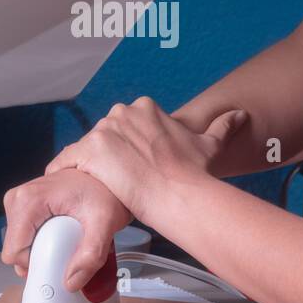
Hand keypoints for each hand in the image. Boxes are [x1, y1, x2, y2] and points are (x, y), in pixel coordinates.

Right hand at [1, 167, 132, 291]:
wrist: (108, 171)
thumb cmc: (106, 190)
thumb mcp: (105, 223)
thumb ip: (91, 255)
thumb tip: (72, 282)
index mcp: (29, 200)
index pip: (13, 253)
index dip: (36, 265)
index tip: (60, 264)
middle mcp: (18, 197)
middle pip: (15, 250)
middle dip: (39, 258)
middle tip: (68, 250)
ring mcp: (20, 200)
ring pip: (19, 244)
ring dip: (42, 250)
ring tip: (68, 239)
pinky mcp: (26, 204)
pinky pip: (25, 235)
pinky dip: (42, 241)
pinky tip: (62, 234)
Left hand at [45, 96, 249, 218]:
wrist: (181, 194)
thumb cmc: (194, 172)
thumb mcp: (208, 145)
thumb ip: (222, 126)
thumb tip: (240, 116)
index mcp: (145, 107)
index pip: (123, 126)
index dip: (125, 149)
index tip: (130, 166)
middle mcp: (122, 112)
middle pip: (103, 136)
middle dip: (106, 157)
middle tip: (115, 181)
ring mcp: (105, 130)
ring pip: (85, 149)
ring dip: (87, 166)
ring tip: (94, 188)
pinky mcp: (90, 150)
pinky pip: (66, 161)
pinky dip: (63, 172)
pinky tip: (66, 186)